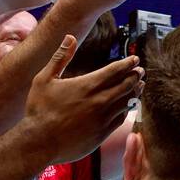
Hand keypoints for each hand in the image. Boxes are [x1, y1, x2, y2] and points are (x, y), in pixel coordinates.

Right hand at [22, 35, 143, 165]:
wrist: (39, 143)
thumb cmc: (39, 110)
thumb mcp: (44, 79)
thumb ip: (60, 57)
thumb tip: (70, 37)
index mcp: (87, 85)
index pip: (115, 70)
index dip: (128, 63)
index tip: (135, 59)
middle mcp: (99, 101)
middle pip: (126, 85)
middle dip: (135, 76)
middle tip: (140, 70)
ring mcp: (103, 119)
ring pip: (127, 102)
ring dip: (135, 92)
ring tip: (140, 85)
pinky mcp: (103, 134)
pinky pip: (121, 118)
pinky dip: (127, 109)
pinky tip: (127, 106)